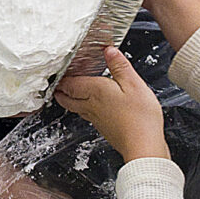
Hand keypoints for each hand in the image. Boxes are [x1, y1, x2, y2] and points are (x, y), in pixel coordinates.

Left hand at [54, 46, 168, 161]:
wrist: (142, 146)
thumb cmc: (140, 117)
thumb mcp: (133, 84)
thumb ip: (120, 66)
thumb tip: (109, 51)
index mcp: (95, 91)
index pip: (71, 83)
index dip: (62, 78)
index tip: (58, 73)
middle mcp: (92, 106)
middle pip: (68, 98)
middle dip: (61, 92)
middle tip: (57, 87)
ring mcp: (97, 119)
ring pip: (76, 109)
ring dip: (70, 101)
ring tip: (68, 96)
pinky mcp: (105, 129)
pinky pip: (88, 117)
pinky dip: (84, 110)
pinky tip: (92, 110)